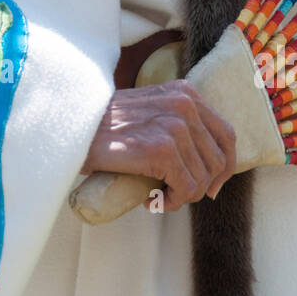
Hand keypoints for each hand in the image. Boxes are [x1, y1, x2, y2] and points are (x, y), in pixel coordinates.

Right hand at [82, 81, 236, 211]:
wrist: (71, 128)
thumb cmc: (105, 127)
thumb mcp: (149, 111)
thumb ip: (176, 123)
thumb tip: (204, 163)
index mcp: (186, 94)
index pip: (226, 135)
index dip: (224, 166)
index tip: (211, 185)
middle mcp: (185, 105)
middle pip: (218, 159)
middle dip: (203, 185)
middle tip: (180, 195)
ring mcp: (175, 127)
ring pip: (201, 178)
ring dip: (182, 195)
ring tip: (158, 195)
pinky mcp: (161, 150)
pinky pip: (185, 188)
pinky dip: (172, 201)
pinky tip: (152, 200)